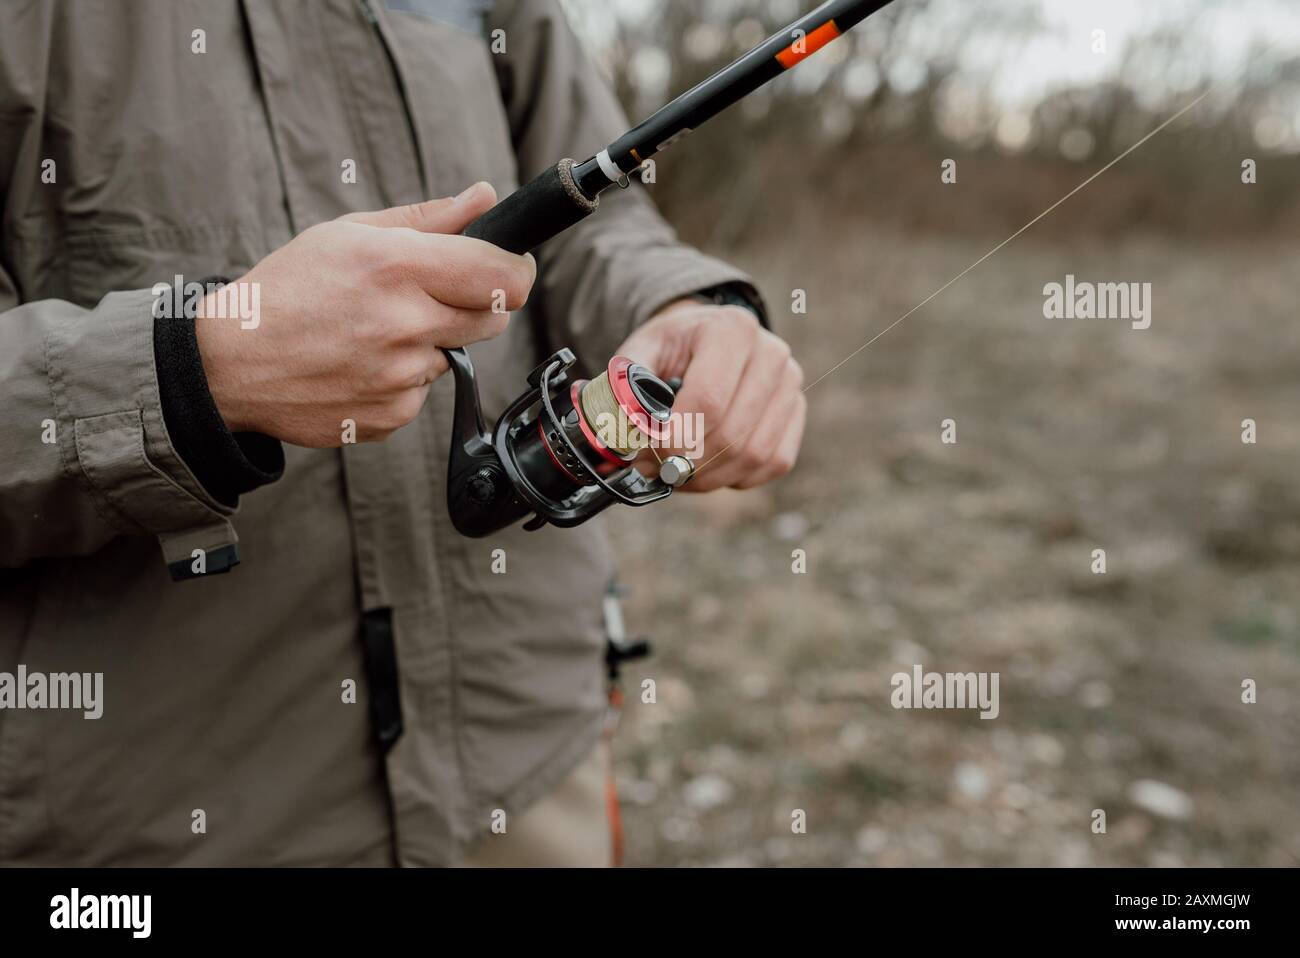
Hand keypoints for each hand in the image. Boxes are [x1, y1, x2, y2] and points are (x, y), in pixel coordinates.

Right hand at [194, 182, 535, 447]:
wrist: (230, 363)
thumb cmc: (288, 288)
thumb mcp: (349, 233)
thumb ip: (428, 219)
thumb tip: (484, 197)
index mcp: (396, 266)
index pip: (502, 274)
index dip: (517, 269)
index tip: (511, 266)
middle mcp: (405, 323)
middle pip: (494, 317)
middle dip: (477, 303)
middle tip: (434, 294)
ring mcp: (400, 375)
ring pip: (455, 354)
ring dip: (432, 341)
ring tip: (375, 330)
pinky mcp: (393, 414)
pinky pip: (424, 391)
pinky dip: (403, 377)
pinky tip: (361, 363)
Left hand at [616, 300, 805, 491]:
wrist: (702, 338)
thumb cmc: (670, 348)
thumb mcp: (639, 353)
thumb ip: (625, 389)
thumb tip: (623, 432)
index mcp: (731, 329)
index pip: (708, 401)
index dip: (674, 440)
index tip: (645, 456)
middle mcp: (770, 352)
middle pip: (732, 432)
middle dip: (687, 464)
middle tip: (653, 471)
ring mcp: (790, 383)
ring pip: (754, 454)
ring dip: (710, 476)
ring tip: (676, 474)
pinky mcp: (796, 411)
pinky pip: (774, 462)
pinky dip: (737, 477)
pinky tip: (708, 469)